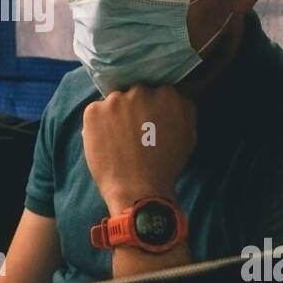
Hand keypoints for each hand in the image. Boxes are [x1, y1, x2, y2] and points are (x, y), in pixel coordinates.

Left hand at [81, 85, 196, 213]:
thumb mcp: (188, 134)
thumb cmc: (166, 166)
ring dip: (116, 115)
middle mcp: (140, 92)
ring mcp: (114, 100)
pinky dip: (98, 124)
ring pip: (115, 102)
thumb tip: (174, 95)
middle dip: (135, 109)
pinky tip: (106, 142)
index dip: (153, 109)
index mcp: (167, 94)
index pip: (157, 92)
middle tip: (134, 133)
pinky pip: (95, 112)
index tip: (150, 123)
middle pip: (135, 93)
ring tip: (119, 141)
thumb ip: (182, 108)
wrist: (138, 190)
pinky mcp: (93, 111)